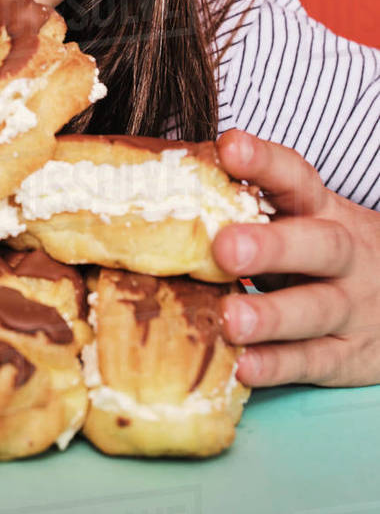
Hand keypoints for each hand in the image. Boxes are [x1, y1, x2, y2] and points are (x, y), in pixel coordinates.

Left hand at [212, 129, 379, 387]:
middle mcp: (344, 255)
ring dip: (271, 314)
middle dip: (272, 245)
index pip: (297, 178)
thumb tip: (163, 193)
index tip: (229, 147)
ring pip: (316, 308)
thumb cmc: (323, 254)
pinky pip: (314, 362)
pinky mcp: (348, 356)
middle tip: (224, 247)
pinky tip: (243, 365)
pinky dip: (278, 365)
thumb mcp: (302, 222)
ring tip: (230, 318)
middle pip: (318, 245)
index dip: (264, 162)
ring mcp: (351, 307)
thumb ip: (249, 208)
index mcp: (324, 212)